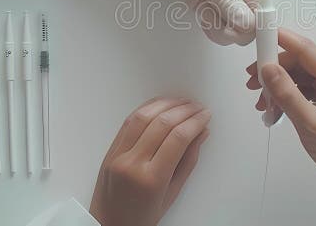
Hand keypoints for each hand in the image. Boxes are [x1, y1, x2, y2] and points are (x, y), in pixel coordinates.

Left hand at [90, 98, 211, 225]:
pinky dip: (147, 109)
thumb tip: (201, 133)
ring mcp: (119, 155)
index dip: (195, 122)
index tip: (206, 116)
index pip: (178, 138)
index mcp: (151, 179)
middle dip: (184, 110)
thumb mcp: (172, 193)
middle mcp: (132, 163)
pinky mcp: (111, 150)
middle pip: (162, 124)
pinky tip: (161, 105)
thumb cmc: (141, 216)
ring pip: (144, 116)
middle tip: (198, 107)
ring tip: (182, 102)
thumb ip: (188, 161)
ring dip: (166, 104)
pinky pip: (129, 121)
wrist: (109, 224)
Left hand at [144, 0, 258, 45]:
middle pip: (252, 23)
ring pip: (237, 30)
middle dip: (234, 28)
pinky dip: (211, 28)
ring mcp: (228, 1)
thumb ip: (226, 2)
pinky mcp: (216, 9)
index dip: (256, 22)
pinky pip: (222, 30)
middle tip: (215, 21)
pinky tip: (201, 14)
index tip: (240, 30)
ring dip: (219, 28)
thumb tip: (248, 23)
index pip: (261, 6)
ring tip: (203, 12)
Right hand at [245, 29, 315, 221]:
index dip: (281, 40)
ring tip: (263, 107)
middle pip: (302, 63)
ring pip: (304, 78)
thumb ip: (288, 95)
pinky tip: (278, 112)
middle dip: (275, 71)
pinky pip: (310, 90)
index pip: (306, 50)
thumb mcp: (311, 127)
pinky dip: (292, 98)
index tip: (258, 36)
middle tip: (252, 85)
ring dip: (281, 87)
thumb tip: (268, 69)